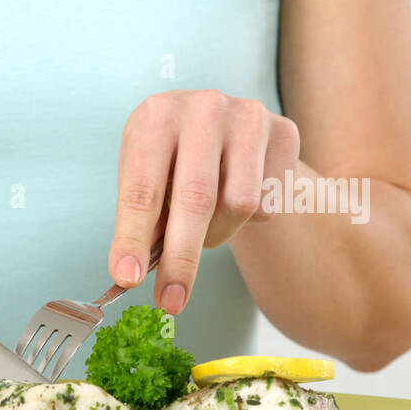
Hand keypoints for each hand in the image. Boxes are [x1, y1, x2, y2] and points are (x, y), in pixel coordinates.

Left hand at [108, 89, 300, 313]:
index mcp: (155, 116)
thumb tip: (132, 273)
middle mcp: (202, 108)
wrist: (226, 129)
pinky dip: (249, 218)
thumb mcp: (147, 179)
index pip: (141, 188)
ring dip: (217, 235)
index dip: (132, 237)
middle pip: (195, 199)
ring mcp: (247, 116)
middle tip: (170, 301)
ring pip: (238, 205)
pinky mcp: (283, 131)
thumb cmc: (172, 161)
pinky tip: (239, 196)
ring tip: (205, 227)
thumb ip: (143, 220)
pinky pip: (267, 200)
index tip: (127, 278)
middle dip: (181, 259)